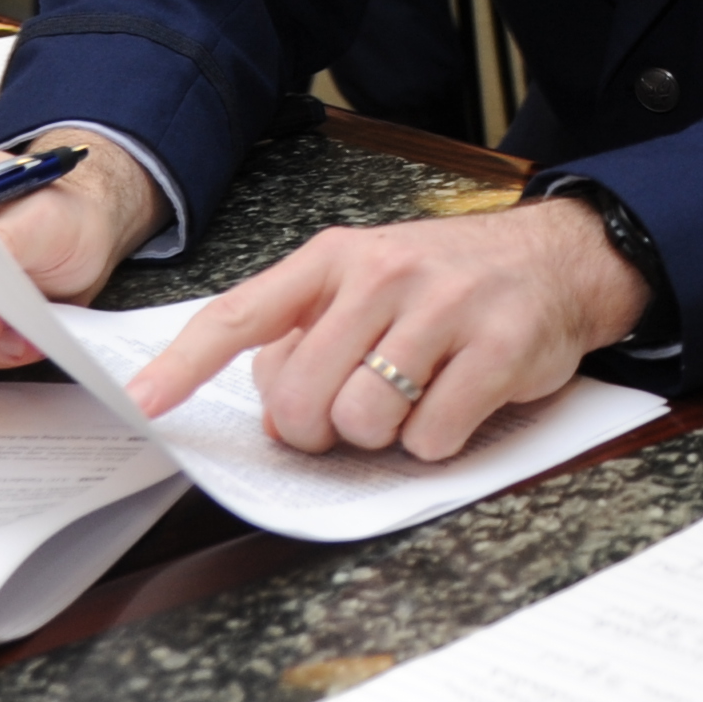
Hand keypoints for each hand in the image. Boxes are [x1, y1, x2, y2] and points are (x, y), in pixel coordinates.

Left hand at [128, 199, 646, 461]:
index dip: (185, 365)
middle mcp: (384, 274)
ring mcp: (444, 309)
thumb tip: (270, 400)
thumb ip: (309, 331)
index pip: (242, 315)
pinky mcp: (498, 349)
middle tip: (350, 415)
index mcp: (336, 259)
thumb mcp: (368, 280)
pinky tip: (455, 405)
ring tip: (411, 401)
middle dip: (318, 430)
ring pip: (364, 421)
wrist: (559, 259)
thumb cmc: (448, 283)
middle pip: (302, 397)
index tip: (143, 403)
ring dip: (382, 436)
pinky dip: (436, 442)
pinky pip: (431, 436)